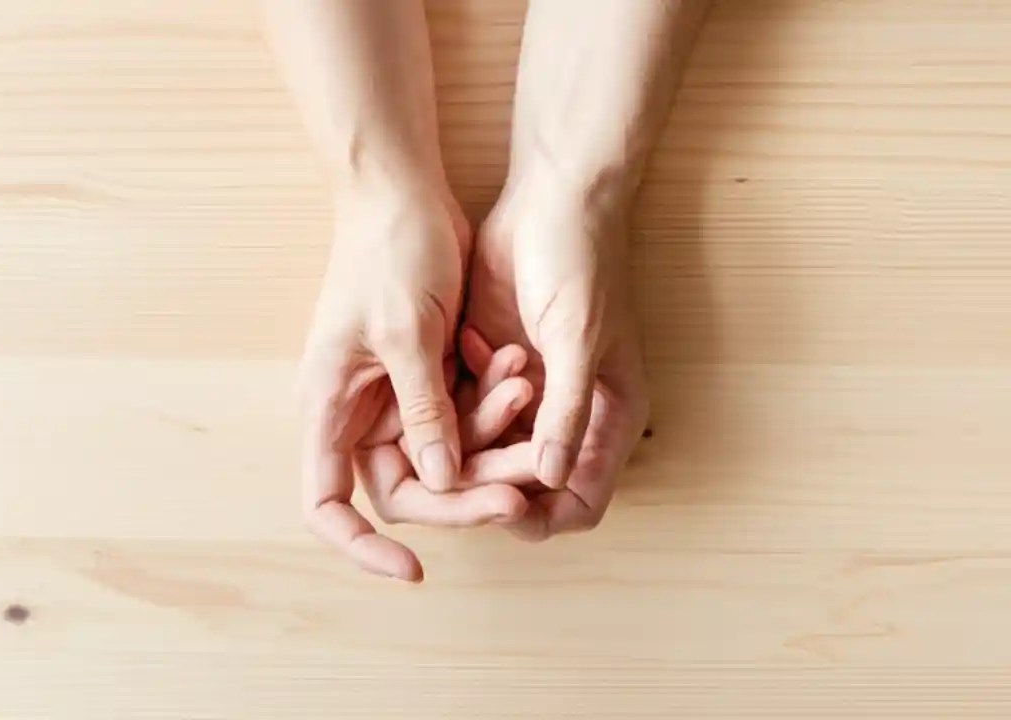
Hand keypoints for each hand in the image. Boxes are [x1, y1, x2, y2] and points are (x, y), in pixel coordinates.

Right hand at [300, 182, 512, 578]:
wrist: (401, 188)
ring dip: (489, 441)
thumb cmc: (390, 250)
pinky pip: (462, 415)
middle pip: (406, 487)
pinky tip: (519, 373)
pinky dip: (491, 406)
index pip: (327, 502)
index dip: (359, 546)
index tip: (412, 570)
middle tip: (520, 494)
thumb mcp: (407, 333)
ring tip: (527, 391)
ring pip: (445, 454)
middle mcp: (355, 409)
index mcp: (329, 405)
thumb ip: (423, 411)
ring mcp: (391, 393)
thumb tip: (442, 481)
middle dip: (464, 494)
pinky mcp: (425, 373)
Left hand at [461, 173, 650, 539]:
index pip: (577, 501)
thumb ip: (566, 412)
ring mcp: (528, 395)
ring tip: (466, 377)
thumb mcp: (577, 339)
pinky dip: (456, 396)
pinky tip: (462, 347)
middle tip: (453, 458)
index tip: (498, 505)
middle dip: (489, 476)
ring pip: (487, 449)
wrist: (552, 199)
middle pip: (523, 483)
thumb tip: (548, 480)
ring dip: (469, 432)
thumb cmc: (581, 263)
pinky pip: (465, 408)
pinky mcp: (491, 368)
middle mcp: (568, 416)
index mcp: (608, 417)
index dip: (541, 516)